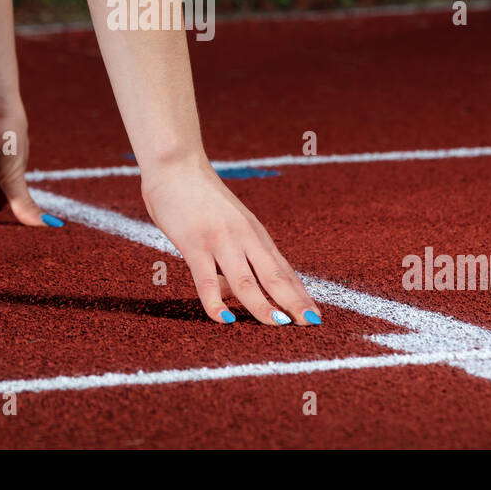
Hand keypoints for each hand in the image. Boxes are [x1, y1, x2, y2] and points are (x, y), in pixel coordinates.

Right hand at [141, 161, 321, 325]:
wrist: (175, 165)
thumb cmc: (197, 196)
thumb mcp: (225, 225)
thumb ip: (231, 258)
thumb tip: (231, 294)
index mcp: (254, 233)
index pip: (283, 270)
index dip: (300, 293)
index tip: (315, 315)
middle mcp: (243, 237)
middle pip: (274, 276)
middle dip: (294, 301)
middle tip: (312, 323)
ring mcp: (220, 241)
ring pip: (245, 282)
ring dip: (263, 306)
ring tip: (279, 325)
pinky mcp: (194, 244)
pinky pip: (206, 280)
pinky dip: (215, 303)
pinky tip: (225, 320)